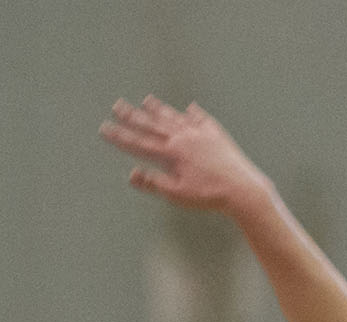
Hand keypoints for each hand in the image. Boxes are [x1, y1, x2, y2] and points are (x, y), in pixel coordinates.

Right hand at [99, 96, 267, 213]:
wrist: (243, 189)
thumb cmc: (209, 195)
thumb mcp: (177, 194)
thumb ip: (154, 183)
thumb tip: (130, 174)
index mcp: (171, 153)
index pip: (138, 143)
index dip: (120, 136)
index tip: (104, 128)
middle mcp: (184, 138)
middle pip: (153, 125)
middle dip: (133, 116)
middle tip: (117, 105)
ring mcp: (201, 134)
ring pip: (175, 118)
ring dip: (159, 109)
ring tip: (146, 100)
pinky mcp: (217, 135)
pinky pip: (202, 121)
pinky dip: (194, 114)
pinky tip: (190, 108)